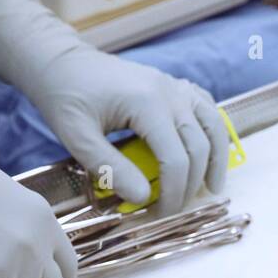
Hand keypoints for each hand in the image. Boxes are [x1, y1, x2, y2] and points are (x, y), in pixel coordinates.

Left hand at [30, 48, 228, 214]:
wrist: (61, 62)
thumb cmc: (65, 97)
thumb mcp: (77, 137)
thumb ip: (110, 167)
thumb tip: (143, 198)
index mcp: (147, 104)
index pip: (175, 159)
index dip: (173, 192)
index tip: (160, 215)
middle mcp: (170, 92)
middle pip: (199, 146)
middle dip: (192, 184)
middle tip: (176, 209)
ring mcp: (175, 86)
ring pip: (213, 125)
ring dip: (217, 159)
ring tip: (213, 187)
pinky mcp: (173, 85)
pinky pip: (207, 108)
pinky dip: (214, 132)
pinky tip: (210, 151)